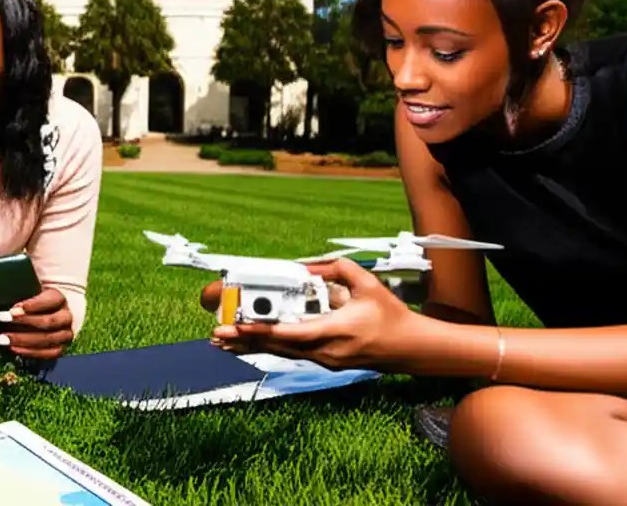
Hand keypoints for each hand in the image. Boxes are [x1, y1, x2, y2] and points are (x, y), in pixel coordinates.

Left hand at [0, 287, 74, 359]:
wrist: (47, 313)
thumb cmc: (33, 299)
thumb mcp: (29, 288)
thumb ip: (20, 284)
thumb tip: (2, 276)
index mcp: (60, 298)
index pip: (51, 300)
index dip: (33, 304)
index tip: (13, 308)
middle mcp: (66, 316)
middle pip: (48, 321)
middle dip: (24, 321)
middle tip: (1, 319)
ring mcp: (65, 334)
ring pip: (47, 339)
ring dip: (22, 339)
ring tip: (1, 339)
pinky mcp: (60, 348)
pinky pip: (47, 354)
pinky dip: (29, 352)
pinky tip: (12, 348)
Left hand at [210, 258, 419, 370]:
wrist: (411, 349)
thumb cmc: (391, 317)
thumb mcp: (368, 284)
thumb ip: (338, 269)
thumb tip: (309, 265)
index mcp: (332, 332)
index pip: (287, 333)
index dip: (258, 331)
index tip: (235, 327)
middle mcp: (323, 351)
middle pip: (276, 346)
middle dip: (243, 340)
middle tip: (215, 333)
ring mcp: (323, 360)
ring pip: (281, 352)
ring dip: (252, 347)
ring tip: (223, 343)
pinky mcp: (324, 361)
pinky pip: (291, 354)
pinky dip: (269, 348)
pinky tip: (251, 346)